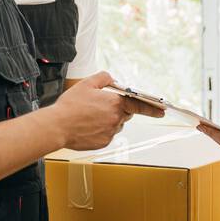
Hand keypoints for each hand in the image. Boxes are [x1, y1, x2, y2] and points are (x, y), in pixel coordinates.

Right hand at [47, 71, 163, 150]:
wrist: (57, 126)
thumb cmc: (70, 106)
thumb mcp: (87, 84)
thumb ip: (104, 78)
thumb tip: (112, 79)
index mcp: (115, 103)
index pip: (139, 104)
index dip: (152, 108)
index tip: (162, 110)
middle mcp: (116, 119)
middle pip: (126, 114)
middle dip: (119, 110)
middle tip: (102, 107)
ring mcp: (110, 132)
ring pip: (116, 125)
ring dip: (109, 120)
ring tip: (89, 117)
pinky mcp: (103, 142)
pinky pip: (107, 135)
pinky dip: (100, 130)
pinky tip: (87, 126)